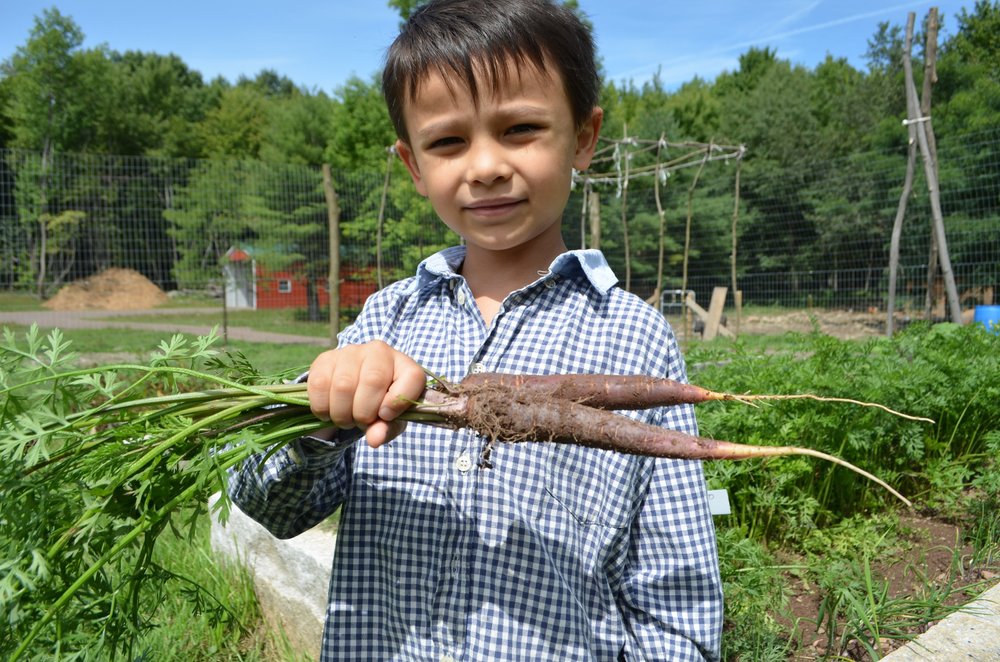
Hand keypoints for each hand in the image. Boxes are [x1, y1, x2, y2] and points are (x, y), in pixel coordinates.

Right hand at [306, 341, 426, 447]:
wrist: (353, 389)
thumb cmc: (379, 404)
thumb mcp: (390, 420)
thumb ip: (387, 429)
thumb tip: (374, 440)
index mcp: (403, 364)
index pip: (412, 377)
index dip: (398, 401)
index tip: (385, 415)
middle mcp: (378, 351)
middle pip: (373, 381)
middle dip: (364, 412)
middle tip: (361, 421)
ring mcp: (350, 352)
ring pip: (343, 385)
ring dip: (342, 413)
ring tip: (346, 418)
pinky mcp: (324, 359)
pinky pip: (319, 385)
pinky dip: (323, 407)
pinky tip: (329, 410)